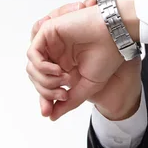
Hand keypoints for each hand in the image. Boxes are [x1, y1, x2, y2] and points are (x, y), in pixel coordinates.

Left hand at [27, 0, 141, 120]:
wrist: (116, 36)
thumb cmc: (107, 55)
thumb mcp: (88, 86)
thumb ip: (70, 101)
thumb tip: (52, 116)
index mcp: (65, 65)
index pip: (45, 85)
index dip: (45, 99)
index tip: (49, 113)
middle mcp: (56, 54)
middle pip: (36, 78)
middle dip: (46, 92)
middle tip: (63, 95)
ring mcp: (51, 43)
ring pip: (32, 67)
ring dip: (45, 80)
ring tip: (65, 81)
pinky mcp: (48, 31)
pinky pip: (33, 53)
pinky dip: (41, 66)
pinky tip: (57, 71)